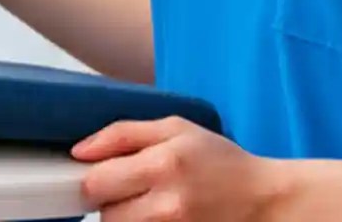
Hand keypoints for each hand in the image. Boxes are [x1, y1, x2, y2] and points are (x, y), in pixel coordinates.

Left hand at [74, 117, 284, 221]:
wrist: (262, 201)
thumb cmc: (219, 160)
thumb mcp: (177, 129)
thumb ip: (123, 134)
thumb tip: (79, 151)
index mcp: (164, 164)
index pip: (96, 182)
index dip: (95, 177)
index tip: (107, 173)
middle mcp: (166, 205)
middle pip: (104, 213)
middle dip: (111, 200)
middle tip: (134, 189)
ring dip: (126, 217)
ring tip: (151, 203)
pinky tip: (161, 217)